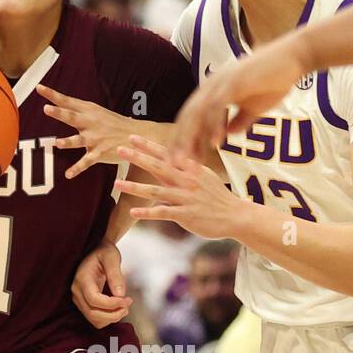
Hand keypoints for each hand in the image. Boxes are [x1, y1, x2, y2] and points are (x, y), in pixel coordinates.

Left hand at [38, 84, 133, 177]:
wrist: (135, 135)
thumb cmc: (113, 123)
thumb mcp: (97, 112)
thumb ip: (79, 110)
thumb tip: (61, 102)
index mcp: (89, 111)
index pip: (67, 101)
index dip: (52, 95)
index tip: (39, 88)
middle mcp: (90, 123)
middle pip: (71, 117)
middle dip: (59, 113)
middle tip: (46, 109)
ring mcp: (95, 139)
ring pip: (78, 140)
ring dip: (68, 142)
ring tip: (58, 143)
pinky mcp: (99, 153)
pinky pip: (86, 162)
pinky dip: (77, 169)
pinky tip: (68, 174)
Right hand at [71, 240, 131, 327]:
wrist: (96, 252)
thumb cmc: (104, 252)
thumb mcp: (112, 257)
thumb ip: (116, 276)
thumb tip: (120, 295)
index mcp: (82, 279)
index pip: (94, 299)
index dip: (112, 304)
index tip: (127, 300)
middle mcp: (77, 291)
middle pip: (93, 313)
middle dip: (113, 314)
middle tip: (127, 305)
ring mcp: (79, 299)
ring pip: (94, 320)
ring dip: (111, 318)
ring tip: (124, 307)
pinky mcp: (84, 304)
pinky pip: (95, 319)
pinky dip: (108, 318)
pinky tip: (117, 309)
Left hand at [114, 134, 241, 239]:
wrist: (236, 215)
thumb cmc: (217, 198)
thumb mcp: (204, 177)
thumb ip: (187, 170)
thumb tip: (172, 163)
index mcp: (190, 170)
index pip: (166, 154)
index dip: (148, 145)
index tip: (132, 137)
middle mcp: (186, 180)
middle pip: (158, 166)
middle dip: (137, 157)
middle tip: (119, 150)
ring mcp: (186, 197)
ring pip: (156, 190)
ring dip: (135, 187)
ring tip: (117, 183)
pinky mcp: (186, 214)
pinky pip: (163, 212)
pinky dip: (147, 212)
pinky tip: (133, 212)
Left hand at [173, 30, 312, 158]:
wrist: (293, 58)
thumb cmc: (273, 81)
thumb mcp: (253, 108)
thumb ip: (239, 121)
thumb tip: (229, 135)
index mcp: (213, 93)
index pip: (191, 120)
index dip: (184, 141)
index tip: (181, 164)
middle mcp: (211, 87)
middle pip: (188, 118)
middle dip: (180, 144)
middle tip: (175, 168)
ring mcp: (221, 82)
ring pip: (198, 113)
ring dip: (192, 139)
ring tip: (189, 161)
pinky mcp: (234, 81)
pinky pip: (218, 106)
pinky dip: (214, 125)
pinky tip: (215, 144)